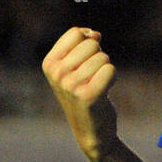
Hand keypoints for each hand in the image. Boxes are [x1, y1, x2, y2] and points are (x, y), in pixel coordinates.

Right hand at [42, 27, 117, 156]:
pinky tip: (104, 91)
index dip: (88, 42)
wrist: (91, 129)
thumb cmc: (85, 92)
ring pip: (103, 57)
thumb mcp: (75, 65)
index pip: (76, 33)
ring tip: (97, 85)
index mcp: (49, 63)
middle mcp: (57, 73)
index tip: (85, 61)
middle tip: (92, 77)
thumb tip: (94, 34)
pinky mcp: (88, 95)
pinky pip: (110, 70)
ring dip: (106, 69)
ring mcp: (70, 85)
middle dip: (98, 56)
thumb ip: (82, 44)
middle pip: (91, 43)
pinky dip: (112, 78)